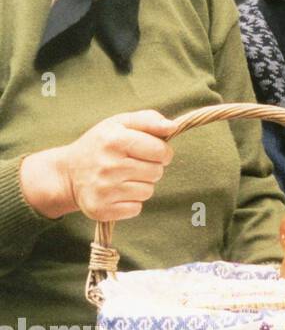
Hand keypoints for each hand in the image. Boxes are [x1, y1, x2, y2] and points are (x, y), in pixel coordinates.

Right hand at [19, 110, 175, 220]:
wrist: (66, 173)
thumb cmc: (101, 145)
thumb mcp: (120, 123)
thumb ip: (149, 120)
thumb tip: (172, 127)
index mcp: (114, 140)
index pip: (161, 151)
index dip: (162, 152)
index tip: (151, 152)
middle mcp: (108, 165)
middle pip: (156, 172)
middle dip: (150, 168)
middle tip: (131, 164)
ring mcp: (103, 189)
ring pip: (148, 191)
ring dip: (141, 185)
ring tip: (122, 178)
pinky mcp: (101, 209)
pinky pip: (136, 208)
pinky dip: (131, 202)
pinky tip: (116, 193)